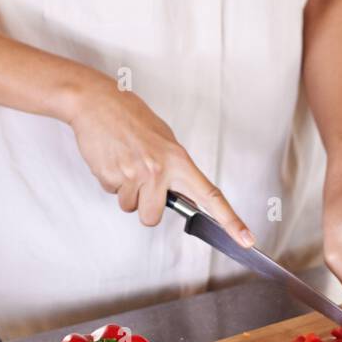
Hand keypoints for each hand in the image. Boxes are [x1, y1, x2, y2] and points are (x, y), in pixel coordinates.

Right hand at [67, 73, 254, 246]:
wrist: (96, 102)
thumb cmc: (131, 117)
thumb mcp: (164, 139)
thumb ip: (174, 168)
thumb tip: (180, 192)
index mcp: (178, 160)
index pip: (210, 196)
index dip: (230, 221)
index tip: (245, 239)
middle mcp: (158, 170)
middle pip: (152, 217)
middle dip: (145, 206)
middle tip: (140, 181)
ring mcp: (133, 175)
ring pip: (129, 207)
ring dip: (125, 191)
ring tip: (124, 162)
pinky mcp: (110, 177)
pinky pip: (112, 193)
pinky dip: (111, 181)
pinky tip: (112, 159)